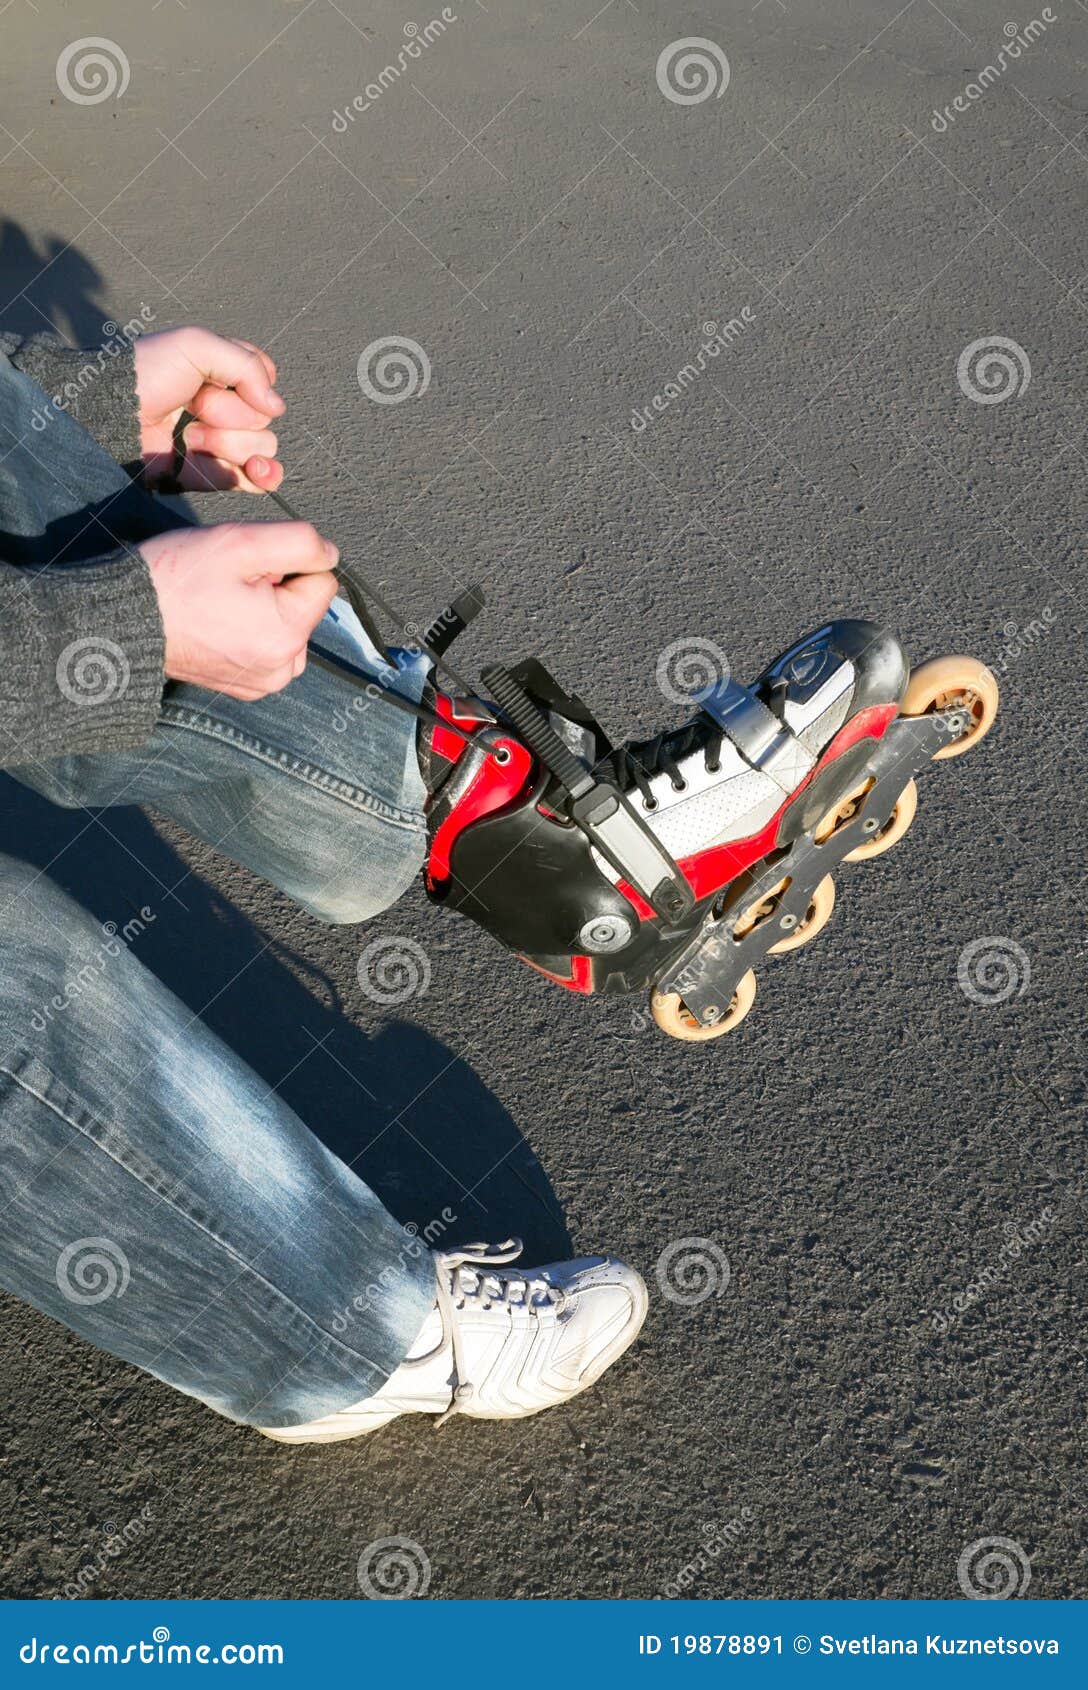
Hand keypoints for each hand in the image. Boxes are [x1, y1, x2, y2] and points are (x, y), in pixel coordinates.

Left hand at [134, 327, 285, 493]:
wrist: (110, 416)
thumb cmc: (146, 373)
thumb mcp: (196, 345)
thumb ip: (248, 365)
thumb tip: (277, 407)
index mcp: (221, 373)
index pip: (265, 378)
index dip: (251, 383)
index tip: (216, 380)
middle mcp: (223, 408)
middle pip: (264, 418)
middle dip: (232, 414)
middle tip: (194, 407)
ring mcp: (216, 443)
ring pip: (261, 448)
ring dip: (227, 443)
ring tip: (189, 437)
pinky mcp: (207, 474)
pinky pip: (249, 480)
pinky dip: (251, 476)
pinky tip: (253, 472)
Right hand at [140, 522, 338, 699]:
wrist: (121, 620)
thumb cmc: (174, 579)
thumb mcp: (241, 542)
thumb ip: (300, 542)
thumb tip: (330, 554)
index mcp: (287, 636)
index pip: (323, 580)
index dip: (288, 562)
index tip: (248, 567)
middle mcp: (281, 669)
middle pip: (305, 605)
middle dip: (276, 587)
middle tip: (227, 585)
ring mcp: (263, 682)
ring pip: (287, 624)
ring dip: (263, 608)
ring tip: (219, 603)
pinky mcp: (244, 686)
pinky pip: (267, 646)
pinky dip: (249, 630)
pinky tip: (215, 622)